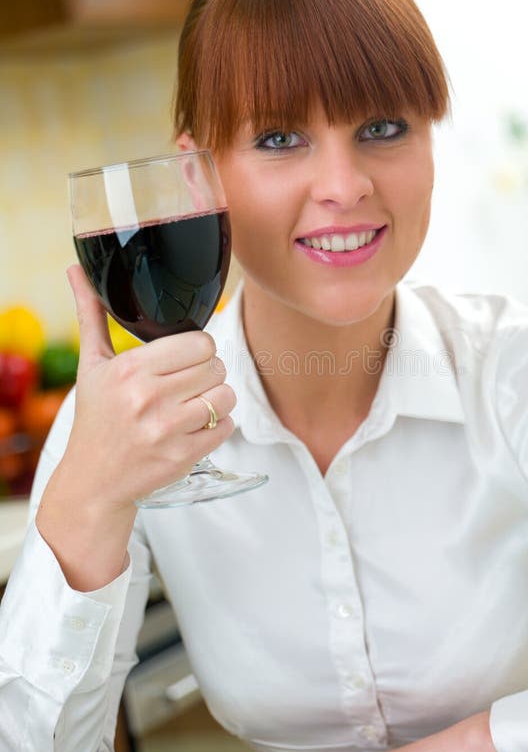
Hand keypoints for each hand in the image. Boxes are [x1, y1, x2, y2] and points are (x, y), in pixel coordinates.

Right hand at [60, 264, 235, 510]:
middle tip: (189, 383)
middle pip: (216, 366)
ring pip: (227, 396)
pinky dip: (219, 425)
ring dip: (218, 398)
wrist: (94, 480)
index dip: (199, 350)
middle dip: (208, 373)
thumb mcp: (92, 366)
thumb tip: (75, 270)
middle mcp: (149, 398)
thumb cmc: (96, 419)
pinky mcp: (183, 456)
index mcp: (130, 369)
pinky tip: (195, 426)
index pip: (200, 343)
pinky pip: (228, 426)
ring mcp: (168, 430)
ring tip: (195, 403)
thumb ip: (91, 315)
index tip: (186, 359)